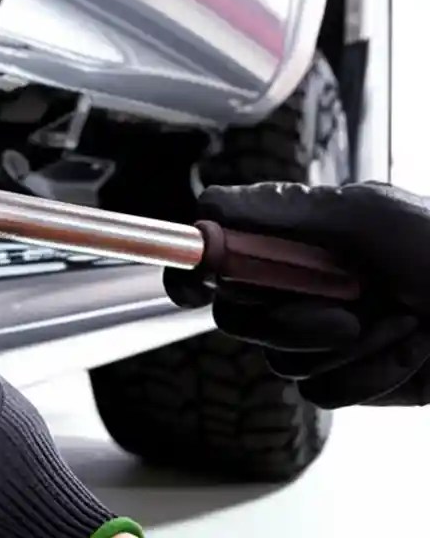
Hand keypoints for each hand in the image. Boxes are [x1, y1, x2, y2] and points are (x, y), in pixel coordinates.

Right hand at [165, 181, 429, 406]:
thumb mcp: (366, 215)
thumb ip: (283, 212)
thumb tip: (211, 207)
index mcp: (293, 241)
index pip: (215, 251)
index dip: (190, 267)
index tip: (193, 284)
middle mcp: (296, 288)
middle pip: (233, 314)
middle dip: (285, 318)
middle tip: (342, 309)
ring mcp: (317, 337)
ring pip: (277, 358)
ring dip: (348, 345)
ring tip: (403, 320)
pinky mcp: (343, 379)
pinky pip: (319, 391)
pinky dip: (369, 374)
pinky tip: (410, 348)